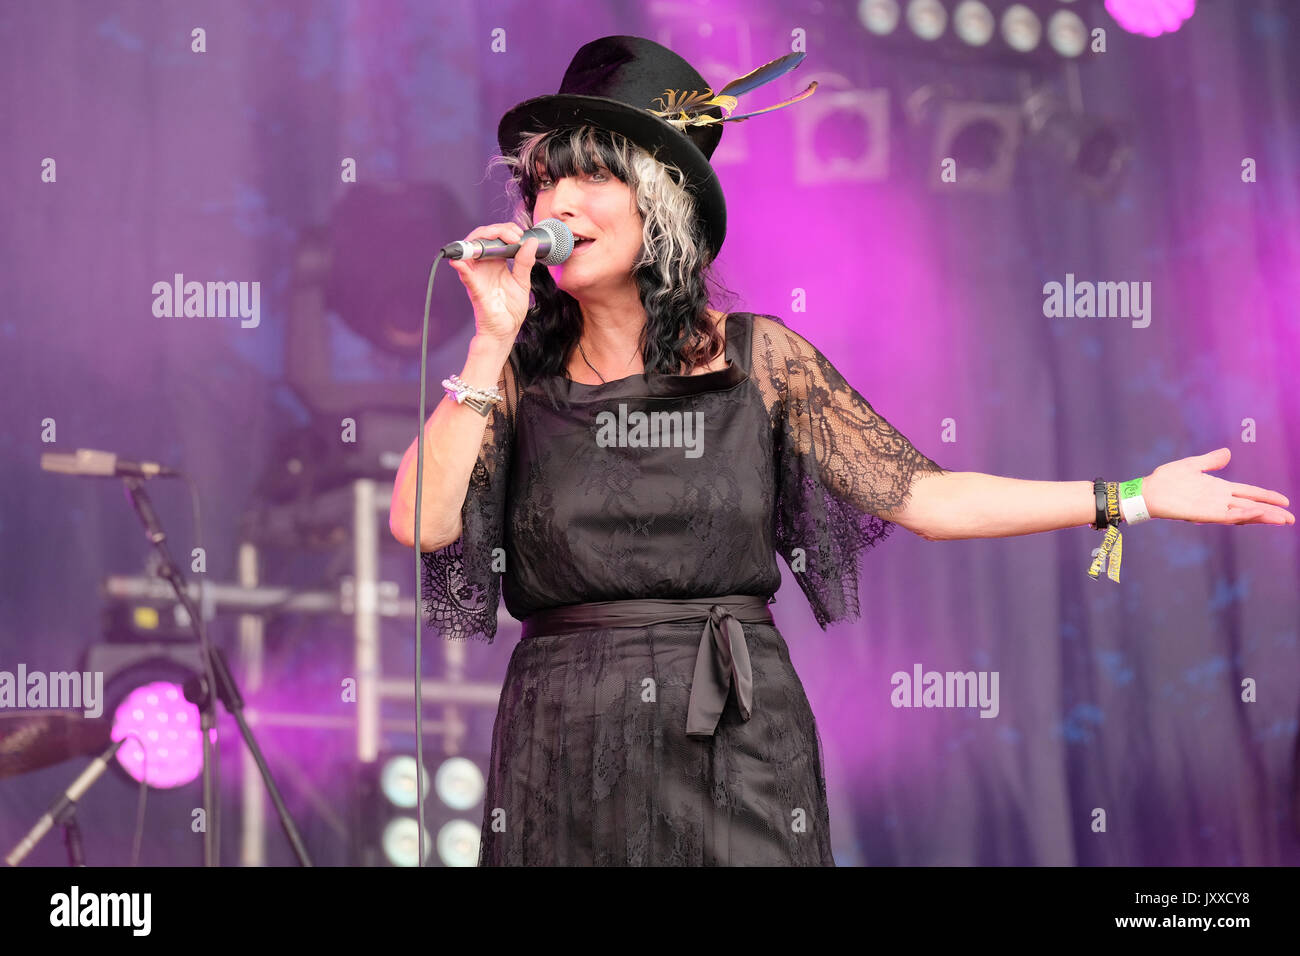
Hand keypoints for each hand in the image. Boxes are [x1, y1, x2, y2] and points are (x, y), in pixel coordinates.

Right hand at [447, 221, 539, 345]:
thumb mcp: (523, 282)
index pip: (495, 237)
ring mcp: (477, 275)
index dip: (505, 229)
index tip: (521, 233)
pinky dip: (461, 267)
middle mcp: (484, 265)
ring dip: (481, 239)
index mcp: (496, 262)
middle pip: (481, 237)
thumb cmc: (510, 308)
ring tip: (498, 237)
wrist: (506, 330)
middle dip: (497, 230)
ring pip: (470, 249)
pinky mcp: (474, 288)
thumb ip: (525, 263)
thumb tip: (530, 242)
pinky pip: (465, 275)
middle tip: (514, 235)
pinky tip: (459, 261)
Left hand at [1141, 447, 1293, 525]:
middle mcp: (1219, 500)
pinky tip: (1255, 513)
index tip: (1284, 501)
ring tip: (1281, 518)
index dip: (1266, 497)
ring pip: (1243, 514)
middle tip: (1291, 519)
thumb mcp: (1192, 465)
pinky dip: (1241, 515)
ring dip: (1261, 516)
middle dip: (1271, 512)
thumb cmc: (1166, 479)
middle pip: (1251, 506)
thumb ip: (1211, 461)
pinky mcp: (1203, 514)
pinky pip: (1225, 516)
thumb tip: (1228, 453)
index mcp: (1219, 488)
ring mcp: (1212, 508)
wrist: (1148, 490)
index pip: (1249, 493)